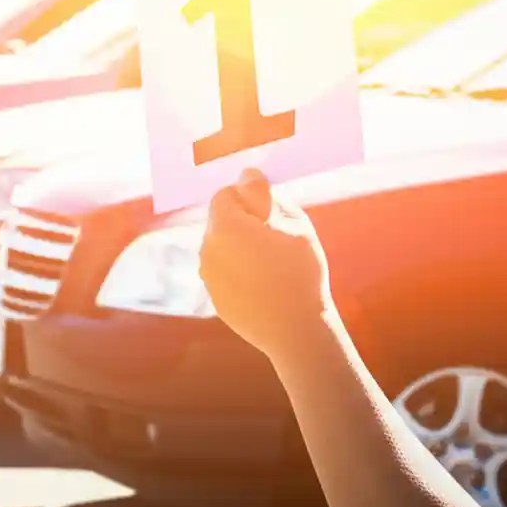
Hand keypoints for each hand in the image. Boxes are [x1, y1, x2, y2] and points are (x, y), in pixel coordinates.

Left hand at [199, 168, 333, 360]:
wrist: (295, 331)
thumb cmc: (299, 272)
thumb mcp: (294, 224)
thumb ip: (265, 195)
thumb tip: (247, 175)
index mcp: (224, 228)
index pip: (225, 195)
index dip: (248, 197)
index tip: (270, 210)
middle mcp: (207, 249)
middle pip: (220, 220)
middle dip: (243, 221)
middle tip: (275, 235)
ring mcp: (208, 275)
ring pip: (222, 247)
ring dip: (240, 245)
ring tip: (273, 261)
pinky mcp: (215, 296)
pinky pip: (224, 271)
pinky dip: (239, 270)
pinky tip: (265, 283)